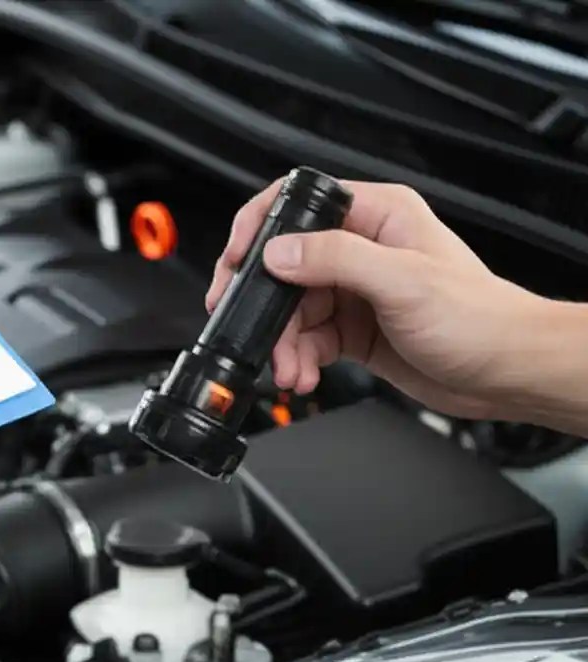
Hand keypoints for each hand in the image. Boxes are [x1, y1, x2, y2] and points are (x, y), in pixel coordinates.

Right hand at [206, 178, 549, 419]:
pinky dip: (297, 358)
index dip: (259, 229)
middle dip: (266, 305)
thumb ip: (335, 259)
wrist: (507, 373)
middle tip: (255, 330)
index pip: (298, 204)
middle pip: (284, 266)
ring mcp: (354, 291)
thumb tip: (279, 251)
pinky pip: (306, 339)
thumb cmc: (481, 318)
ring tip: (289, 366)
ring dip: (282, 341)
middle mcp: (361, 249)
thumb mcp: (403, 281)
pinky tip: (302, 373)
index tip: (238, 260)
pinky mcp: (353, 329)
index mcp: (376, 216)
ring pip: (291, 309)